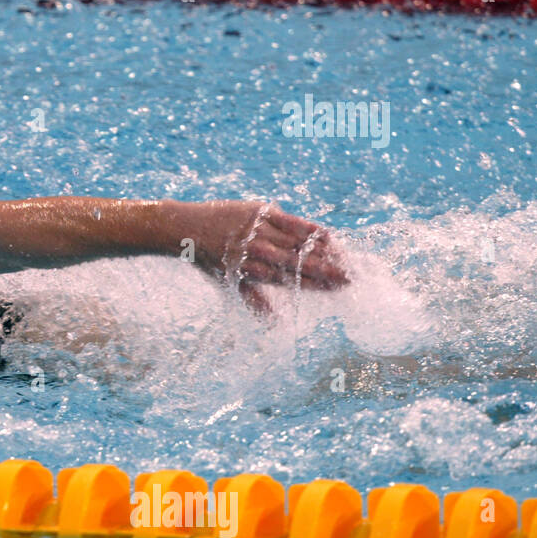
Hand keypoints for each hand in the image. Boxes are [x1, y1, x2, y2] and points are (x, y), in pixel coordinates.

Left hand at [166, 200, 348, 312]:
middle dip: (327, 272)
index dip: (316, 287)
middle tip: (351, 279)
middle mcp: (257, 253)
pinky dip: (310, 229)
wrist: (185, 228)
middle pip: (299, 265)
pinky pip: (291, 221)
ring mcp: (259, 231)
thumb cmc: (210, 260)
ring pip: (299, 243)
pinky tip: (328, 236)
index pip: (291, 282)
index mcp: (252, 272)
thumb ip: (255, 302)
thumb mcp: (230, 284)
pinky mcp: (260, 212)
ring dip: (324, 252)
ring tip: (346, 259)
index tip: (339, 291)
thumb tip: (276, 326)